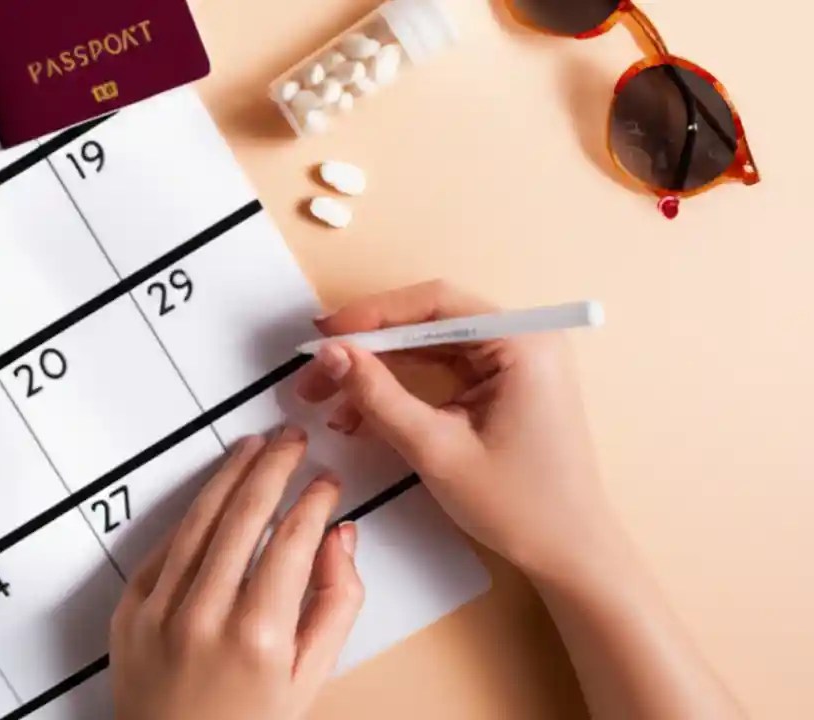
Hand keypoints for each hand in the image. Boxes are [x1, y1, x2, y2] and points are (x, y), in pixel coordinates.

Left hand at [110, 430, 362, 719]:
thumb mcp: (309, 680)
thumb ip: (334, 605)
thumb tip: (340, 538)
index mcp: (259, 636)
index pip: (292, 540)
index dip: (313, 501)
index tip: (327, 482)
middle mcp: (205, 616)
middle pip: (244, 514)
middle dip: (273, 467)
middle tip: (292, 442)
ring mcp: (159, 610)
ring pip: (200, 519)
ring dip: (230, 475)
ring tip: (254, 448)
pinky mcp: (128, 611)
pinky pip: (166, 547)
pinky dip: (193, 516)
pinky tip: (215, 494)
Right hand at [295, 280, 613, 579]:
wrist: (572, 555)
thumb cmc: (519, 506)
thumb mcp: (437, 450)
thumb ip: (379, 396)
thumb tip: (330, 353)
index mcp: (521, 342)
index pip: (434, 304)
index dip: (372, 314)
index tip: (322, 335)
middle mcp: (522, 341)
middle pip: (428, 323)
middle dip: (368, 348)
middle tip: (316, 374)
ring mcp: (514, 365)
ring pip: (429, 350)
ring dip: (379, 372)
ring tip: (329, 402)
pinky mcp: (504, 389)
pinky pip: (443, 374)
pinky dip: (402, 391)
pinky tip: (362, 415)